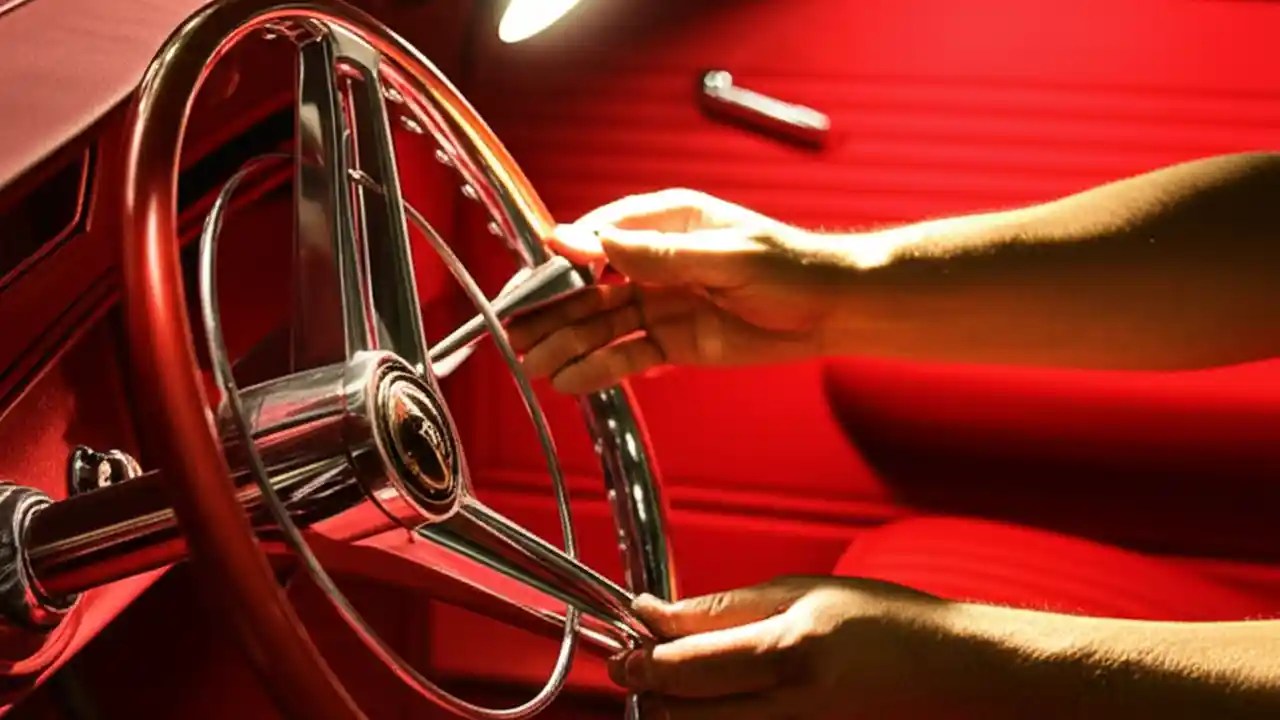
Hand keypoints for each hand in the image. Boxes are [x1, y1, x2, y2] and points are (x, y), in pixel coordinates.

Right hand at [507, 189, 854, 393]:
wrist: (833, 310)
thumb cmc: (790, 267)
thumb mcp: (722, 255)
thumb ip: (653, 255)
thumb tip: (586, 240)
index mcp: (667, 222)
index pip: (601, 236)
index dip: (564, 257)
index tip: (534, 275)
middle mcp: (656, 262)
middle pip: (590, 286)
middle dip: (552, 309)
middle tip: (513, 330)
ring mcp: (662, 303)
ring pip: (602, 324)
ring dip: (566, 342)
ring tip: (530, 364)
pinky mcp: (674, 341)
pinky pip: (628, 354)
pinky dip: (599, 368)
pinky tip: (569, 381)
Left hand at [610, 576, 999, 718]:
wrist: (947, 672)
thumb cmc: (886, 624)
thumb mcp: (800, 593)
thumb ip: (722, 609)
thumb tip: (657, 613)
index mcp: (792, 654)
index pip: (687, 668)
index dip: (642, 656)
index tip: (627, 640)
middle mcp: (792, 708)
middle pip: (682, 712)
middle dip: (649, 684)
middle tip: (638, 657)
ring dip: (675, 704)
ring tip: (677, 674)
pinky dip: (709, 717)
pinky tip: (715, 695)